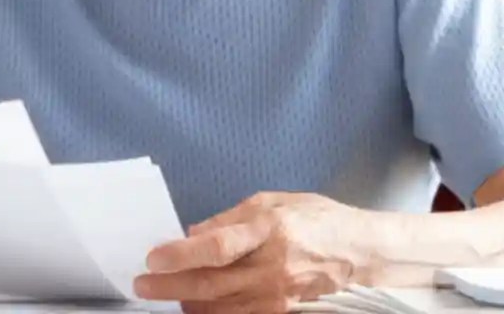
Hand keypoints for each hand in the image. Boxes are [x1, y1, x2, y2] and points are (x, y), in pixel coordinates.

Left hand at [134, 192, 372, 313]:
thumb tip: (194, 232)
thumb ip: (231, 218)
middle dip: (171, 286)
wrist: (360, 250)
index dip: (181, 254)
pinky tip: (194, 308)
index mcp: (268, 228)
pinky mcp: (281, 311)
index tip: (153, 257)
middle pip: (212, 282)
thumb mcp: (274, 201)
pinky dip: (213, 313)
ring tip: (162, 296)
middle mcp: (271, 265)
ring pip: (221, 305)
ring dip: (187, 303)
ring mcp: (277, 293)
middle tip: (143, 285)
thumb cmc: (318, 218)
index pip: (217, 247)